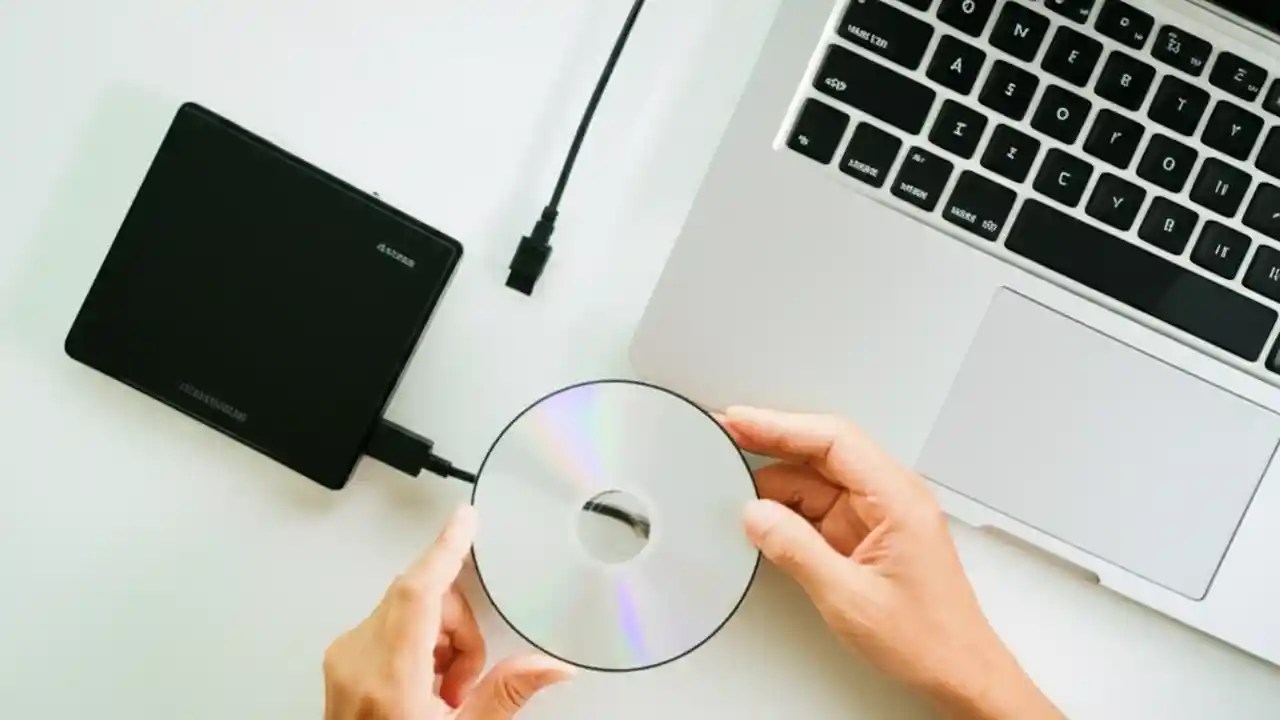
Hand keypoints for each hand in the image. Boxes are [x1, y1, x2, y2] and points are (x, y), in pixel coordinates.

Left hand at [323, 506, 575, 719]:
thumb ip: (506, 695)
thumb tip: (551, 667)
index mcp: (387, 678)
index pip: (418, 591)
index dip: (445, 549)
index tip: (464, 519)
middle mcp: (357, 661)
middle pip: (421, 599)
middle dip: (458, 627)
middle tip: (465, 681)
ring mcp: (344, 661)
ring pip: (408, 611)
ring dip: (439, 641)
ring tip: (442, 695)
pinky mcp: (341, 663)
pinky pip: (390, 627)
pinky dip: (417, 648)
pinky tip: (423, 690)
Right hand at [718, 407, 1060, 719]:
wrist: (958, 671)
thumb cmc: (928, 638)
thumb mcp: (849, 597)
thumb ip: (796, 550)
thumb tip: (756, 515)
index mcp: (898, 499)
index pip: (833, 440)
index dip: (781, 425)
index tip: (741, 421)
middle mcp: (891, 498)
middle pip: (823, 452)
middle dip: (772, 442)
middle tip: (726, 435)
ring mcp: (878, 515)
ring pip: (817, 480)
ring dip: (776, 482)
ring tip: (733, 484)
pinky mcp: (866, 534)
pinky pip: (820, 507)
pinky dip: (788, 508)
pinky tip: (761, 515)